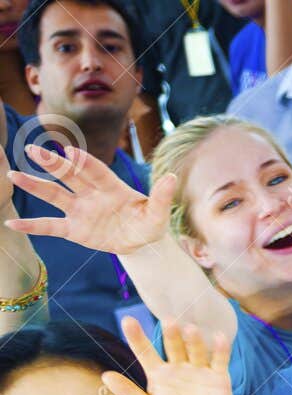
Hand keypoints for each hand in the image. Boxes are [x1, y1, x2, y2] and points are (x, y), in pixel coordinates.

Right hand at [5, 143, 175, 254]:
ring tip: (14, 175)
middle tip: (32, 150)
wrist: (141, 244)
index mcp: (112, 187)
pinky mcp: (74, 229)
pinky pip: (50, 226)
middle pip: (70, 176)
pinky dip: (32, 225)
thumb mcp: (159, 214)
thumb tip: (172, 177)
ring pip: (55, 195)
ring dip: (35, 186)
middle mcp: (91, 194)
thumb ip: (162, 197)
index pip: (96, 172)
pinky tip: (12, 222)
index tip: (70, 152)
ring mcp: (80, 210)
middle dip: (53, 164)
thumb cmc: (149, 224)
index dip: (84, 162)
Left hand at [100, 319, 238, 394]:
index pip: (145, 352)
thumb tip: (105, 376)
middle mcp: (178, 366)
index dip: (137, 337)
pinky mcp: (219, 376)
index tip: (128, 321)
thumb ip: (130, 394)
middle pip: (173, 347)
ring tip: (190, 329)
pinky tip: (219, 337)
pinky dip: (220, 349)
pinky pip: (219, 360)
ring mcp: (199, 369)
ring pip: (195, 350)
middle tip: (168, 321)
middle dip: (171, 334)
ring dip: (193, 340)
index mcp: (158, 374)